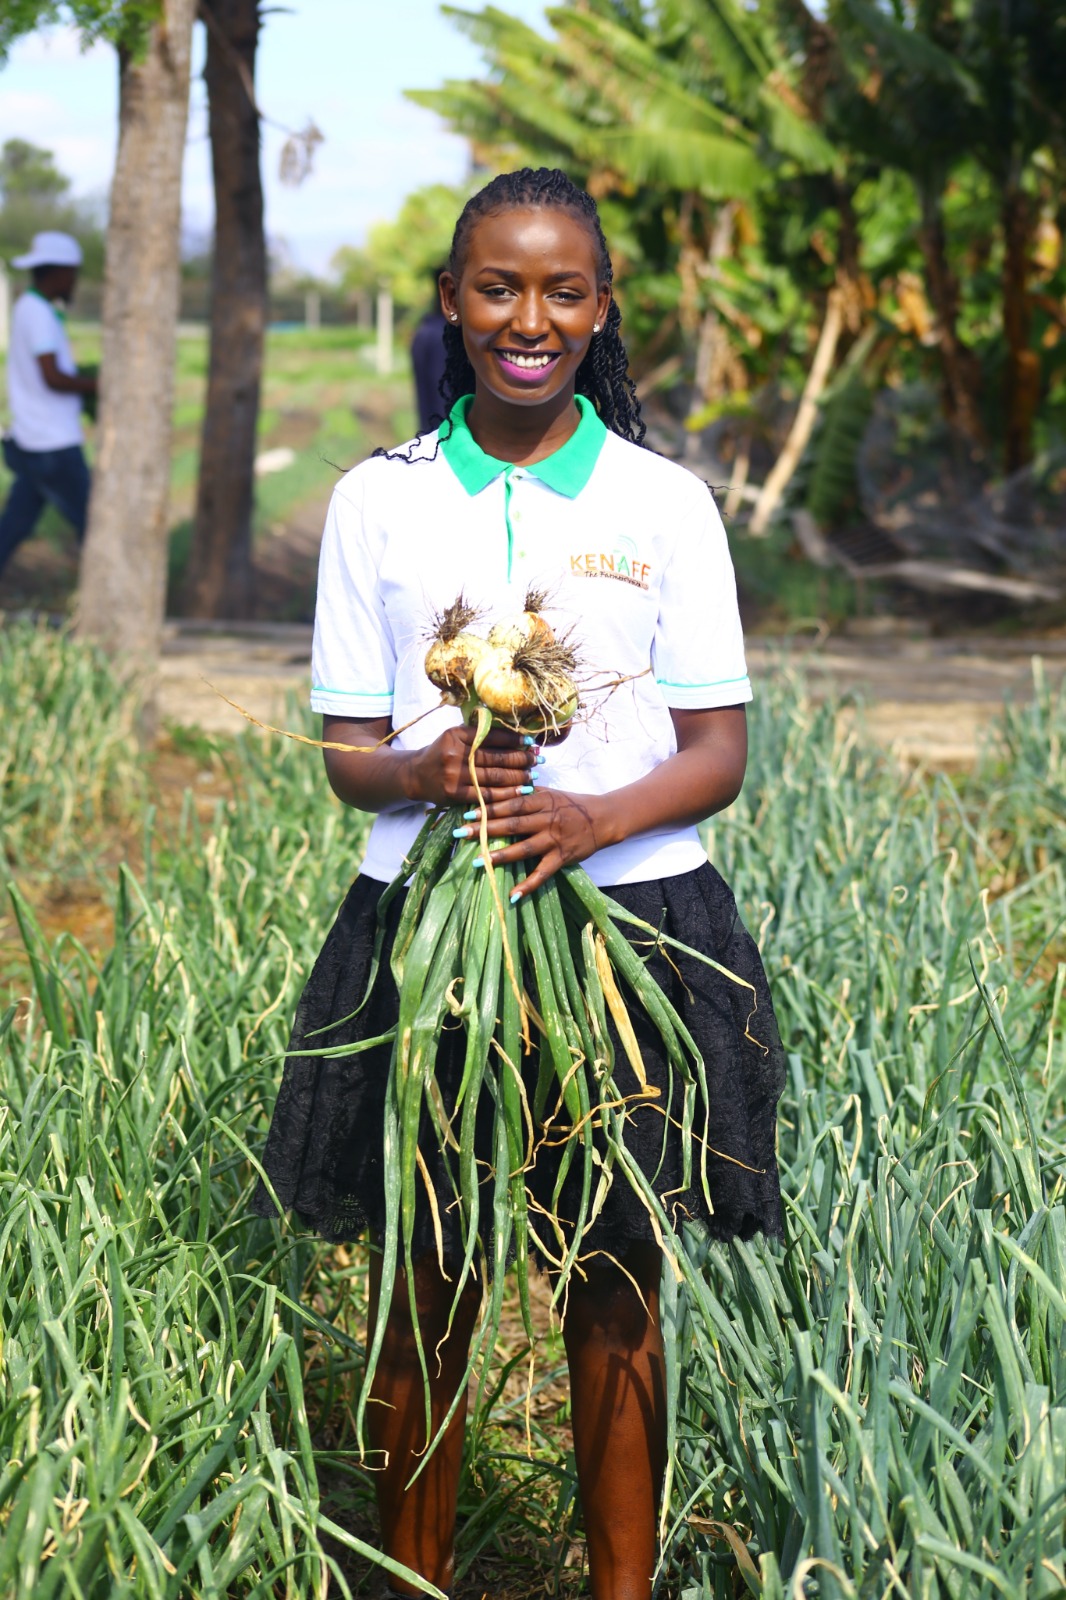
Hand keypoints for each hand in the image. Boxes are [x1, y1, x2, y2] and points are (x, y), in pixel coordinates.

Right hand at [404, 724, 538, 808]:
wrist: (416, 775)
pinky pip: (486, 795)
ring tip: (533, 774)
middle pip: (495, 758)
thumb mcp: (455, 737)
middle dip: (521, 759)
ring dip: (518, 776)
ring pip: (494, 776)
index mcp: (456, 734)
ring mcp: (453, 775)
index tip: (530, 741)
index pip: (491, 736)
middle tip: (538, 759)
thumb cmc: (442, 753)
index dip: (513, 739)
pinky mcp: (454, 794)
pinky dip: (506, 793)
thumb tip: (516, 737)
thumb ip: (479, 735)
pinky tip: (520, 790)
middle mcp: (454, 753)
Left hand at [452, 786, 610, 897]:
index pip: (510, 804)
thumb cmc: (572, 804)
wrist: (604, 817)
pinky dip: (528, 885)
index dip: (488, 808)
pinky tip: (512, 895)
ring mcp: (555, 839)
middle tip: (461, 834)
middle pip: (512, 824)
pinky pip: (543, 873)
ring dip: (501, 855)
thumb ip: (525, 794)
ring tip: (479, 862)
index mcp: (541, 800)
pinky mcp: (562, 857)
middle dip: (485, 829)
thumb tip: (497, 791)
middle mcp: (547, 819)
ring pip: (524, 848)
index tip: (466, 813)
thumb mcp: (550, 793)